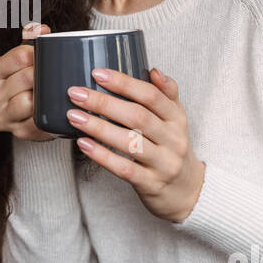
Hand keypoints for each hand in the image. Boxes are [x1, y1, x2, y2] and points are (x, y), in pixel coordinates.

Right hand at [0, 23, 55, 141]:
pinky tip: (55, 107)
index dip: (38, 54)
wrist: (34, 114)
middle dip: (43, 74)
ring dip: (43, 95)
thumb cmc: (29, 82)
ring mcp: (3, 117)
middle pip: (25, 78)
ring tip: (54, 90)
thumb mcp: (25, 60)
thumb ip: (31, 41)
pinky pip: (36, 121)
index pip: (18, 56)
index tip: (49, 54)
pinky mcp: (19, 132)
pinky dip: (47, 113)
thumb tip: (40, 28)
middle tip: (58, 72)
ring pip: (27, 101)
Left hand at [66, 67, 205, 223]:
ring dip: (98, 127)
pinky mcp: (151, 184)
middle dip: (104, 102)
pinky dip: (102, 155)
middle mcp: (173, 140)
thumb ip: (167, 95)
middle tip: (76, 94)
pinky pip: (124, 168)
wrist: (188, 192)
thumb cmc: (172, 149)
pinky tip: (84, 144)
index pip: (151, 96)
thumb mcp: (176, 121)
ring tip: (74, 116)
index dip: (124, 83)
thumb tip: (154, 70)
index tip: (97, 74)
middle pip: (137, 117)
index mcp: (177, 119)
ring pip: (129, 142)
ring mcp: (163, 163)